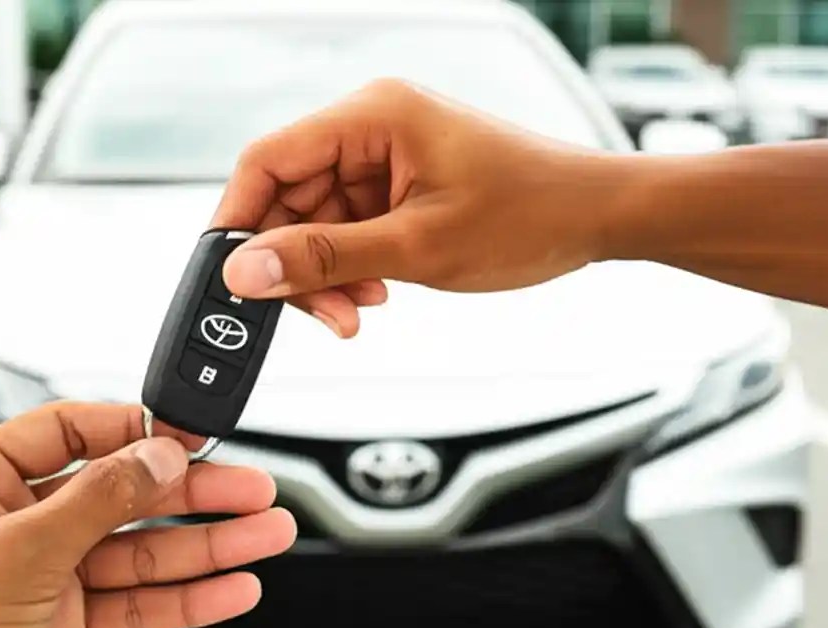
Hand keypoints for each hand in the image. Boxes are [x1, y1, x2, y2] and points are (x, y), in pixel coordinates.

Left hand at [0, 402, 295, 627]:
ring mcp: (41, 574)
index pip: (69, 432)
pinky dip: (186, 598)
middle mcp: (8, 521)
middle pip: (120, 491)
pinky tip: (229, 589)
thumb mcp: (14, 554)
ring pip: (139, 549)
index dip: (135, 430)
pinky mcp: (64, 624)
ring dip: (204, 546)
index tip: (192, 434)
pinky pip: (137, 601)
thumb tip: (153, 454)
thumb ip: (94, 499)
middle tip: (252, 490)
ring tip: (264, 536)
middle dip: (191, 493)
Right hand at [213, 78, 639, 337]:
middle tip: (320, 313)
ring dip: (326, 274)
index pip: (267, 160)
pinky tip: (374, 293)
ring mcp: (384, 157)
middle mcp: (371, 127)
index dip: (239, 220)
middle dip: (296, 262)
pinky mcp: (398, 186)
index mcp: (372, 115)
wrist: (597, 219)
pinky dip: (351, 267)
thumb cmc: (529, 213)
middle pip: (288, 198)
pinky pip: (347, 228)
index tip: (231, 276)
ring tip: (357, 310)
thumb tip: (246, 271)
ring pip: (315, 222)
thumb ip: (325, 259)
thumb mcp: (417, 247)